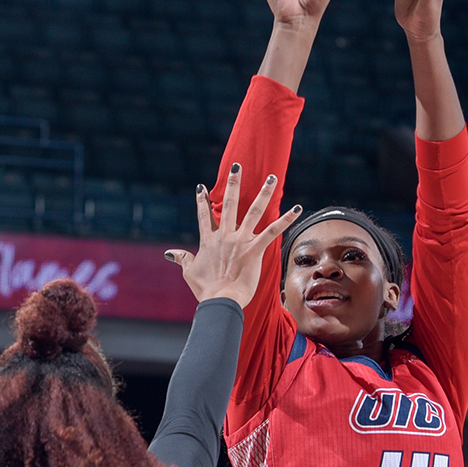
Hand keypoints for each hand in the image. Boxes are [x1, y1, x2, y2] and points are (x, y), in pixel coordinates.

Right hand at [164, 163, 302, 305]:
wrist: (220, 299)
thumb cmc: (206, 289)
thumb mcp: (189, 272)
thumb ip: (182, 259)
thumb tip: (169, 253)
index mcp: (209, 241)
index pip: (204, 216)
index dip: (201, 201)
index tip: (201, 187)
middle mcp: (225, 236)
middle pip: (228, 204)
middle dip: (233, 184)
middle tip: (237, 166)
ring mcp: (240, 241)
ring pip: (253, 211)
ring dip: (263, 193)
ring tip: (272, 178)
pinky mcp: (255, 249)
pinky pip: (273, 231)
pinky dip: (286, 219)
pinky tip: (298, 208)